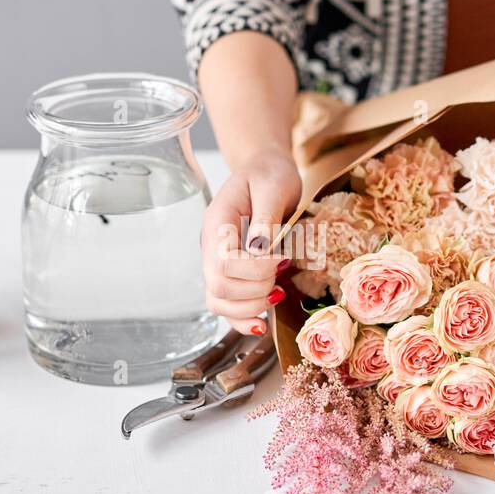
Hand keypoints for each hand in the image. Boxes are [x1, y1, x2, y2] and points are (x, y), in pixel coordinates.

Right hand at [200, 149, 301, 335]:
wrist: (264, 170)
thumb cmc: (270, 175)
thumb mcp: (273, 185)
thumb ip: (266, 217)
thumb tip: (261, 249)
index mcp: (217, 223)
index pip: (224, 262)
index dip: (256, 269)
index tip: (283, 258)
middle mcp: (211, 246)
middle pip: (219, 288)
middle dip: (256, 289)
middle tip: (281, 273)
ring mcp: (217, 262)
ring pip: (218, 303)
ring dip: (250, 307)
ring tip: (277, 293)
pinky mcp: (231, 273)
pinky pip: (227, 307)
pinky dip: (243, 319)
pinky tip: (262, 323)